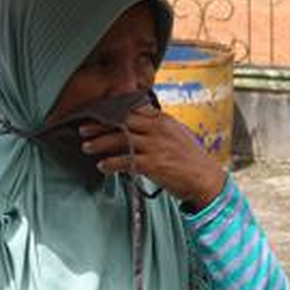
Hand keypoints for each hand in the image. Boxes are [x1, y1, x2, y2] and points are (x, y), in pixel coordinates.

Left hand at [81, 106, 225, 209]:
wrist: (206, 179)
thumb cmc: (190, 158)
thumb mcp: (176, 134)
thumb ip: (156, 126)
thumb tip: (137, 121)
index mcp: (163, 120)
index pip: (132, 109)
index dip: (111, 111)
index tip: (96, 113)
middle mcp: (158, 130)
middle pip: (122, 121)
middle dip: (100, 124)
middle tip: (83, 128)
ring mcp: (155, 146)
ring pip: (120, 139)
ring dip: (100, 143)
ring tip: (86, 147)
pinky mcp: (153, 164)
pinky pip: (126, 161)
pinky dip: (111, 163)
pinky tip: (102, 166)